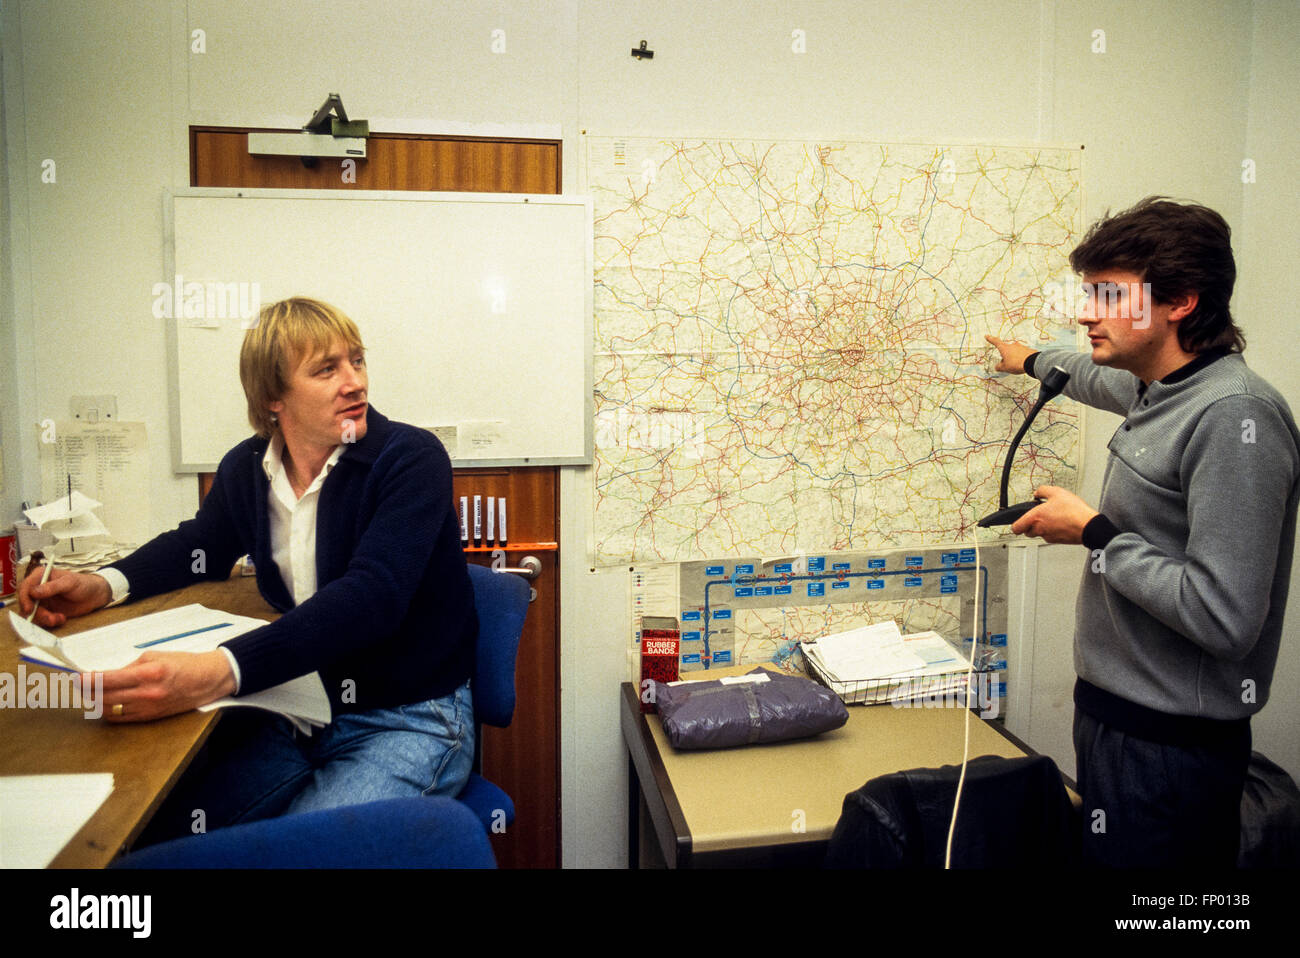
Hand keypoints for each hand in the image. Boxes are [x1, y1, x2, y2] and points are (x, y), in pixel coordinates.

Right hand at [17, 568, 112, 627]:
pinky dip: (49, 622)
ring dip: (44, 619)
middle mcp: (37, 588)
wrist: (95, 595)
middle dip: (37, 613)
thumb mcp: (69, 583)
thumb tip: (33, 592)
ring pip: (32, 614)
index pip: (25, 587)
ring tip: (59, 618)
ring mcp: (41, 601)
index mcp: (41, 576)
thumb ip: (52, 587)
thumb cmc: (84, 584)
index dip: (24, 599)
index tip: (30, 609)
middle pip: (26, 603)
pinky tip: (61, 618)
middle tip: (51, 618)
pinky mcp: (46, 611)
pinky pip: (40, 620)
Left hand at [93, 650, 236, 722]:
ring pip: (109, 710)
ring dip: (96, 702)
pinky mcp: (151, 717)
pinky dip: (109, 711)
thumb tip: (107, 676)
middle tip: (79, 685)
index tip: (76, 677)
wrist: (208, 679)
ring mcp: (149, 707)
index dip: (88, 680)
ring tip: (91, 694)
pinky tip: (106, 703)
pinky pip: (121, 718)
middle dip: (87, 691)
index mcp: (149, 673)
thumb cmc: (184, 664)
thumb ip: (129, 667)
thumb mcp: (155, 656)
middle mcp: (147, 693)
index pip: (108, 679)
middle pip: (104, 697)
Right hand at [985, 334, 1036, 374]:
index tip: (987, 336)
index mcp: (1004, 348)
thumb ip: (999, 367)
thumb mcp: (1005, 368)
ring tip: (1016, 365)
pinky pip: (1022, 353)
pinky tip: (1022, 364)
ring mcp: (1021, 347)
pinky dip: (1021, 358)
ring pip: (1014, 351)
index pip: (996, 342)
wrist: (1032, 363)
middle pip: (1006, 349)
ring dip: (1014, 357)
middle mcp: (1012, 345)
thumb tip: (997, 367)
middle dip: (1005, 355)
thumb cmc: (1016, 364)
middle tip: (1006, 363)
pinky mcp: (1028, 349)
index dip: (991, 339)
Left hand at [1010, 485, 1098, 544]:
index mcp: (1035, 518)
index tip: (1019, 520)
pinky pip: (1051, 536)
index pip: (1016, 527)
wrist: (1089, 526)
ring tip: (1054, 516)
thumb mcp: (1057, 492)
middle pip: (1027, 531)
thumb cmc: (1073, 510)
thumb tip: (1037, 493)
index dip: (1016, 524)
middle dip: (1030, 524)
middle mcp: (1040, 529)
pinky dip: (1053, 530)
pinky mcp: (1058, 541)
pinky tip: (1062, 522)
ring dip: (1042, 527)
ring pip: (1039, 533)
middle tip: (1039, 515)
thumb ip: (1043, 491)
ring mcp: (1049, 536)